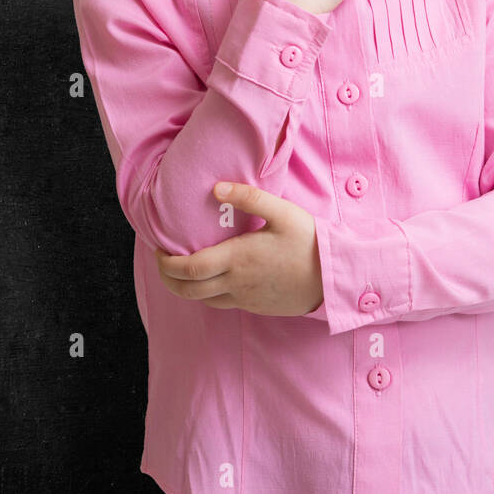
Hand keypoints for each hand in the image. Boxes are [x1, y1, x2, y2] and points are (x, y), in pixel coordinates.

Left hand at [154, 182, 324, 315]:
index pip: (187, 268)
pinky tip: (214, 279)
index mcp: (237, 258)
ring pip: (202, 300)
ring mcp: (245, 298)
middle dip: (167, 278)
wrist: (333, 276)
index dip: (166, 262)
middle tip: (163, 261)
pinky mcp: (256, 306)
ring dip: (185, 288)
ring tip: (183, 270)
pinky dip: (207, 293)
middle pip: (187, 290)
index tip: (160, 248)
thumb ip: (249, 197)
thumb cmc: (309, 241)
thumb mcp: (283, 212)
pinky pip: (222, 303)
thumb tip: (216, 187)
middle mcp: (236, 283)